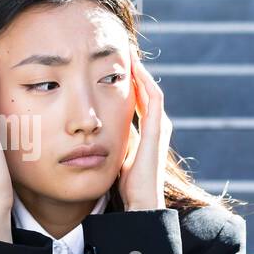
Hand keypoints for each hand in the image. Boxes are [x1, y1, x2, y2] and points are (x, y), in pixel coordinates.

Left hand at [118, 53, 169, 211]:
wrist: (140, 203)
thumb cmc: (127, 185)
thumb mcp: (117, 155)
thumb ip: (113, 140)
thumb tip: (95, 129)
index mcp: (146, 131)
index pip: (137, 99)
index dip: (126, 82)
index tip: (111, 66)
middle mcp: (156, 126)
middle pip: (146, 90)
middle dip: (134, 71)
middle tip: (121, 51)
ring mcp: (159, 127)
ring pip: (151, 89)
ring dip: (140, 71)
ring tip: (127, 52)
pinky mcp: (158, 130)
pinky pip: (153, 98)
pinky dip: (145, 81)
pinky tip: (134, 67)